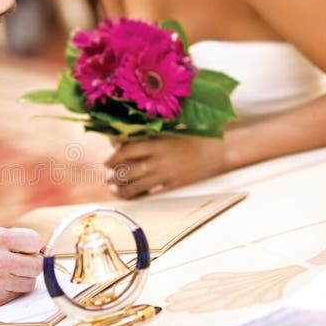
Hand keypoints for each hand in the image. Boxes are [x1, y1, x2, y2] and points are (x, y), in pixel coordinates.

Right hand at [0, 227, 42, 310]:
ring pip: (30, 282)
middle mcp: (0, 259)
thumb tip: (37, 246)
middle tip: (22, 264)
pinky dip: (12, 290)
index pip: (34, 240)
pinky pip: (17, 294)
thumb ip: (7, 239)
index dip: (32, 245)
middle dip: (32, 264)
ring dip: (23, 279)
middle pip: (37, 264)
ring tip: (8, 275)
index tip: (28, 249)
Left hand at [104, 135, 227, 197]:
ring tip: (113, 189)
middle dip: (115, 176)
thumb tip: (126, 139)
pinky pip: (152, 193)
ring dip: (122, 189)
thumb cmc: (195, 136)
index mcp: (159, 143)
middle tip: (106, 178)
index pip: (129, 150)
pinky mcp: (175, 185)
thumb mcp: (172, 130)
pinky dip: (139, 195)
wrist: (218, 151)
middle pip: (130, 170)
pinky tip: (132, 196)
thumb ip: (150, 134)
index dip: (115, 157)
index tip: (107, 162)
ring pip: (138, 185)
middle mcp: (161, 160)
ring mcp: (167, 174)